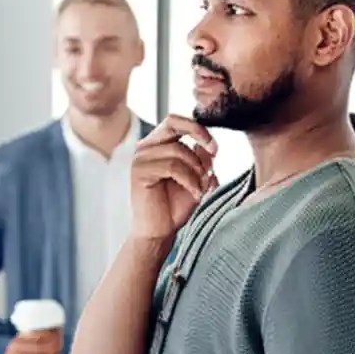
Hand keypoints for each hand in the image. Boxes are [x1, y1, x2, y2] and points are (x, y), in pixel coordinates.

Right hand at [131, 114, 218, 240]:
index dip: (198, 128)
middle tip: (214, 152)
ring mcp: (140, 159)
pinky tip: (195, 194)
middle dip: (199, 134)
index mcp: (157, 145)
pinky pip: (172, 167)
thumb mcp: (196, 178)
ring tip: (200, 188)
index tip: (214, 148)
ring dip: (196, 170)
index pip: (176, 121)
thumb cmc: (174, 207)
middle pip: (173, 123)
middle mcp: (145, 147)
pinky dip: (189, 180)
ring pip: (178, 150)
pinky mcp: (139, 172)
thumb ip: (201, 159)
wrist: (159, 232)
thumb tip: (206, 145)